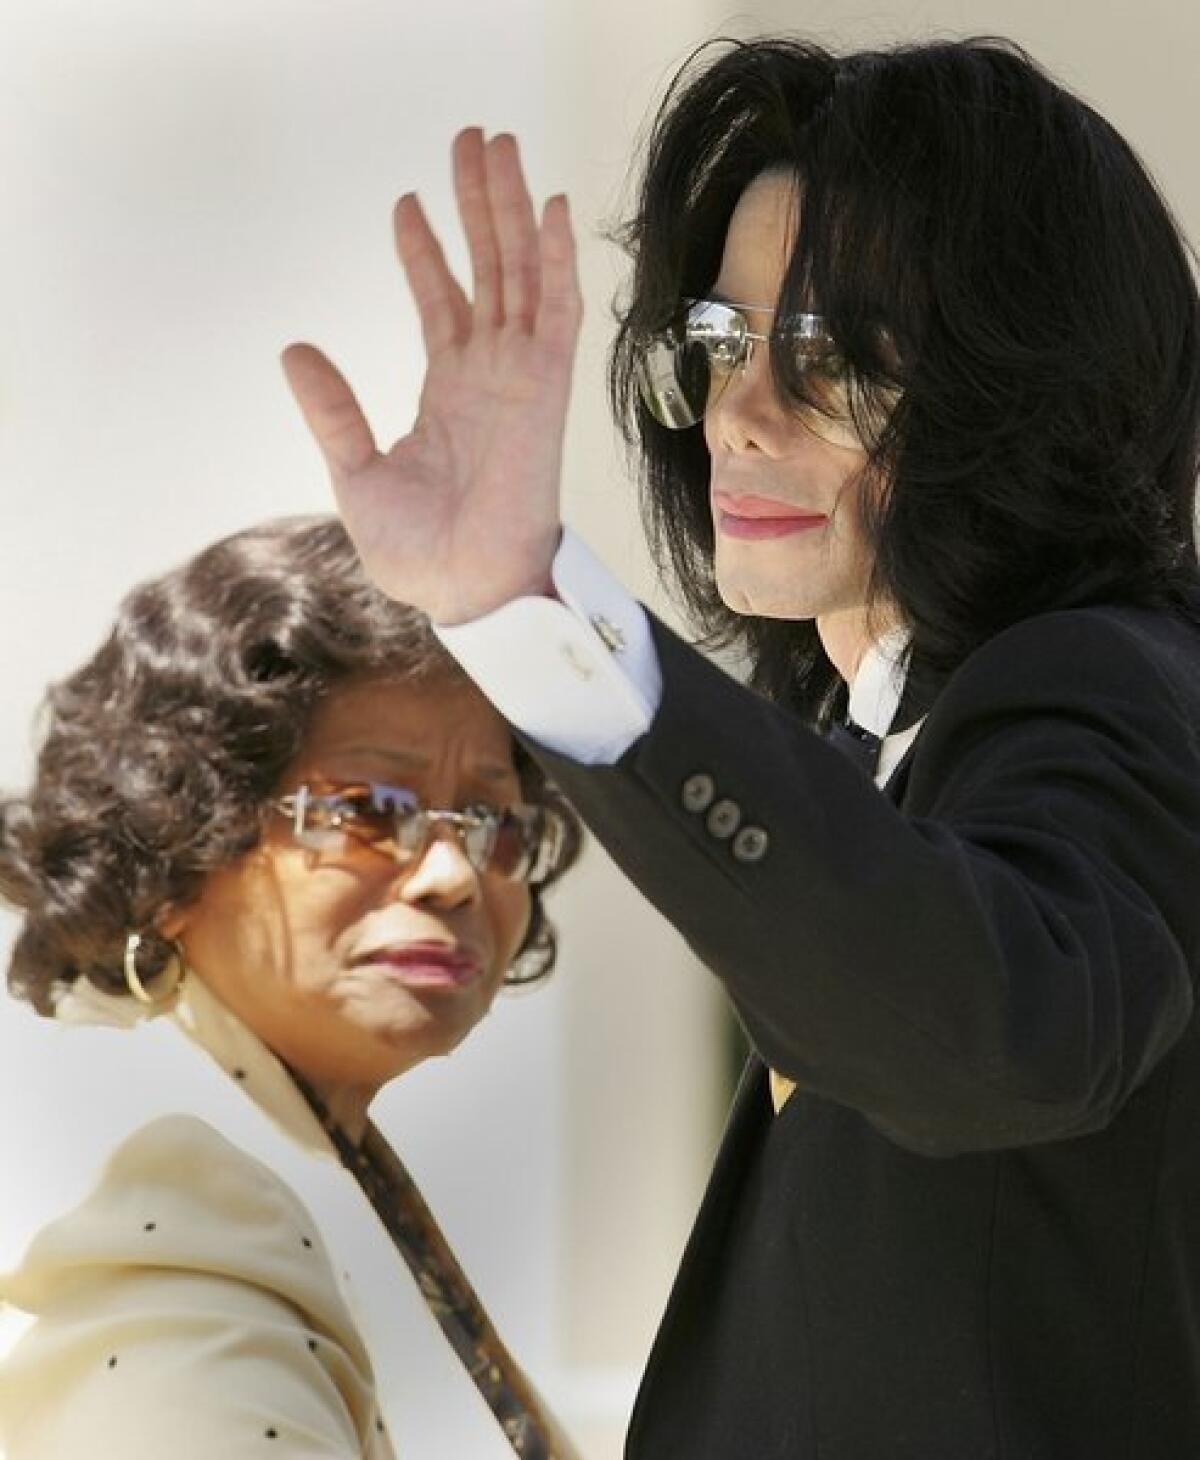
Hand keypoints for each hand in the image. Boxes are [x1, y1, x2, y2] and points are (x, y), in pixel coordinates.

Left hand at [282, 129, 581, 623]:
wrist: (463, 593)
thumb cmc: (419, 554)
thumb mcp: (357, 472)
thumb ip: (333, 410)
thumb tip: (295, 348)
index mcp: (449, 393)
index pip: (442, 303)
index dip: (427, 252)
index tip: (408, 202)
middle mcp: (490, 376)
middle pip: (489, 270)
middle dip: (480, 205)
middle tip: (471, 142)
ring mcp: (521, 379)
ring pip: (522, 275)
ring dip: (513, 211)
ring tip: (499, 148)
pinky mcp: (545, 392)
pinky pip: (557, 314)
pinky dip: (556, 262)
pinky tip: (549, 210)